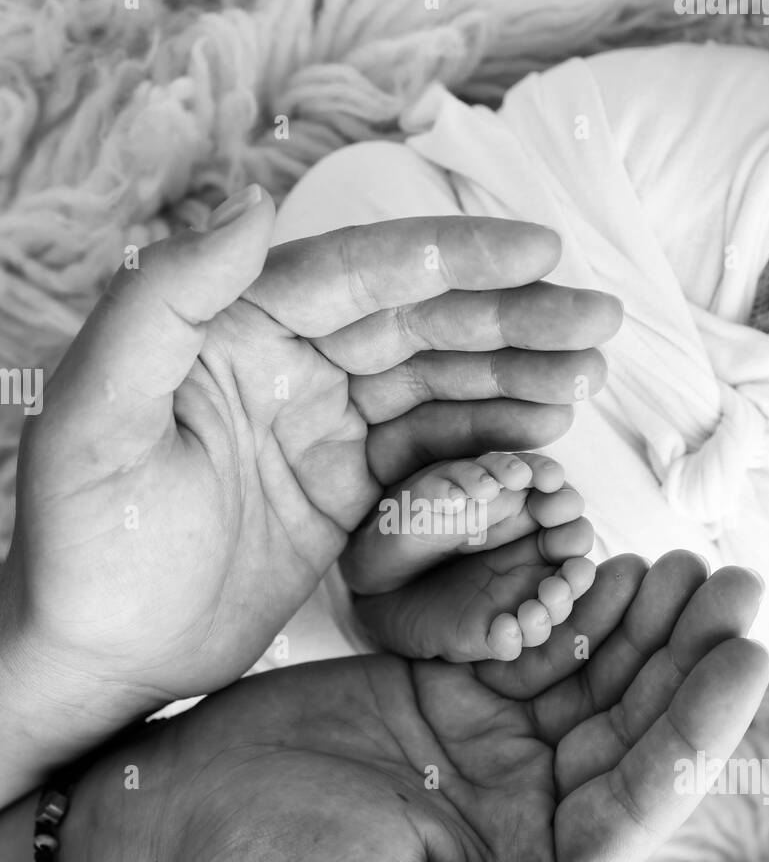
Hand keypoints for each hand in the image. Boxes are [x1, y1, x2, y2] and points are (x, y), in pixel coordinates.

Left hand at [0, 187, 618, 790]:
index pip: (355, 275)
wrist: (95, 653)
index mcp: (231, 327)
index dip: (451, 259)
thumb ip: (164, 302)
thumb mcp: (94, 415)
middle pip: (416, 324)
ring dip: (513, 374)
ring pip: (436, 385)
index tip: (538, 253)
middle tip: (598, 319)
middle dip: (510, 317)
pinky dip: (488, 440)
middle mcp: (284, 364)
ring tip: (587, 373)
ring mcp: (320, 428)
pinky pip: (430, 454)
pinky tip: (543, 432)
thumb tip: (259, 208)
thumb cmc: (77, 540)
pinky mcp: (343, 491)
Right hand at [65, 553, 768, 861]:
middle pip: (631, 728)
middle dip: (685, 659)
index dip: (697, 729)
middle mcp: (528, 812)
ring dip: (641, 625)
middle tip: (731, 584)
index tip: (742, 656)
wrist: (182, 807)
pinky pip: (529, 642)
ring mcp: (492, 746)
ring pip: (591, 679)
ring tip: (684, 567)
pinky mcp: (454, 690)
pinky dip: (569, 605)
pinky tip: (605, 564)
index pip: (639, 800)